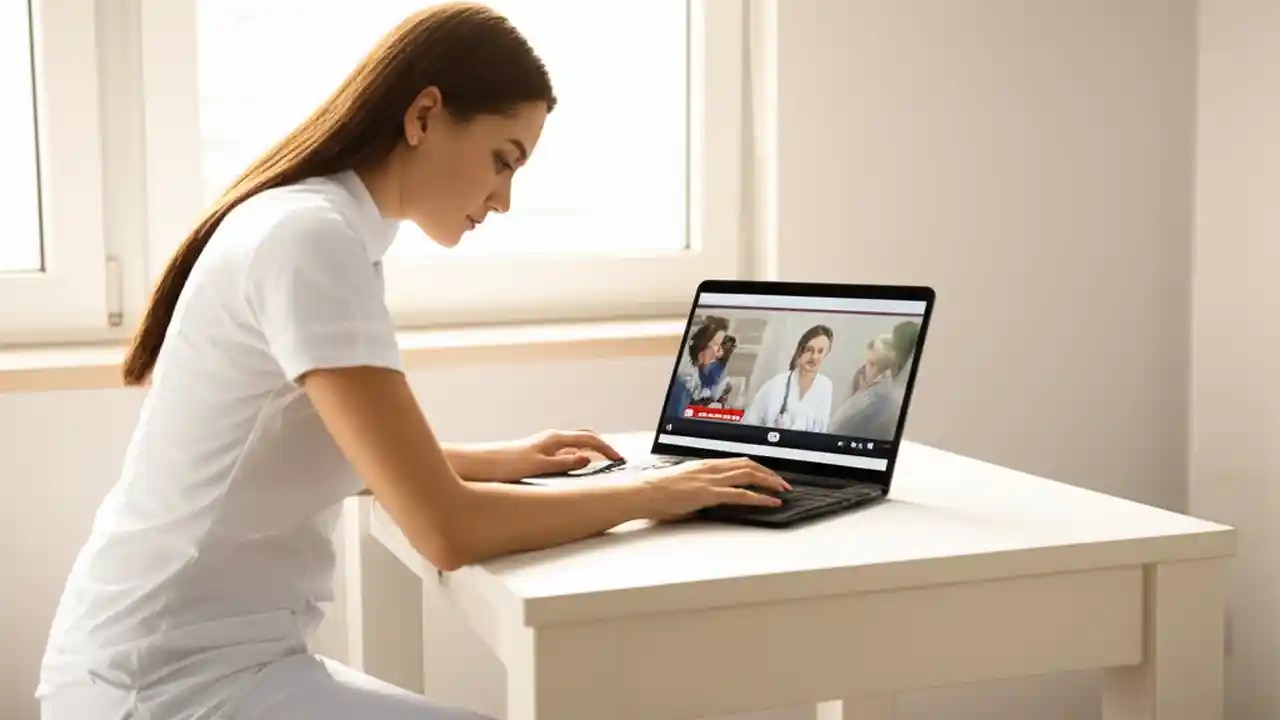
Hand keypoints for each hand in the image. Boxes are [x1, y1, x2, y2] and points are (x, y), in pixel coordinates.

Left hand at [451, 429, 623, 482]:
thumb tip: (586, 459)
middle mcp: (551, 439)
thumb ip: (564, 463)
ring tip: (600, 462)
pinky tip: (574, 467)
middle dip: (602, 446)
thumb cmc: (504, 464)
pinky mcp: (537, 453)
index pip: (589, 441)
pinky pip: (565, 451)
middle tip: (614, 458)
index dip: (607, 449)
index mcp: (554, 439)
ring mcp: (544, 444)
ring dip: (590, 450)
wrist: (478, 464)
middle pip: (584, 436)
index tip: (619, 459)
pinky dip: (577, 455)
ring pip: (574, 443)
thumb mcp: (539, 466)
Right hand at [638, 457, 792, 521]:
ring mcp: (711, 479)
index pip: (738, 461)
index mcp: (705, 465)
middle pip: (748, 465)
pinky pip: (740, 494)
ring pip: (748, 475)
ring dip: (769, 482)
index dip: (758, 467)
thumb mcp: (683, 484)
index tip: (769, 475)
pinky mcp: (709, 493)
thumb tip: (707, 500)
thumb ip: (699, 489)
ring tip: (782, 490)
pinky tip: (770, 502)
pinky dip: (759, 498)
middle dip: (770, 474)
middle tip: (783, 483)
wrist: (643, 492)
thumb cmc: (657, 491)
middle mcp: (711, 468)